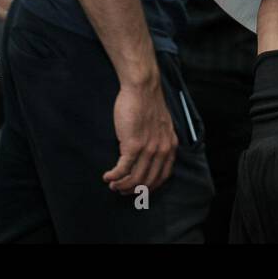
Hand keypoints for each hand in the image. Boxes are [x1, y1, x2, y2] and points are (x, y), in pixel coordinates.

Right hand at [102, 76, 177, 195]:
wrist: (142, 88)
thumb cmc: (148, 103)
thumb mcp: (162, 125)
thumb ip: (159, 140)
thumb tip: (148, 155)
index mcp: (170, 146)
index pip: (163, 176)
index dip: (149, 186)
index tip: (139, 189)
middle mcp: (162, 150)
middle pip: (148, 181)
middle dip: (134, 190)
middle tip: (122, 190)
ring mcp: (148, 149)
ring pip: (135, 179)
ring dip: (122, 185)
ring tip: (113, 185)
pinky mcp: (133, 145)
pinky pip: (123, 169)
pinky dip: (114, 176)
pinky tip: (107, 176)